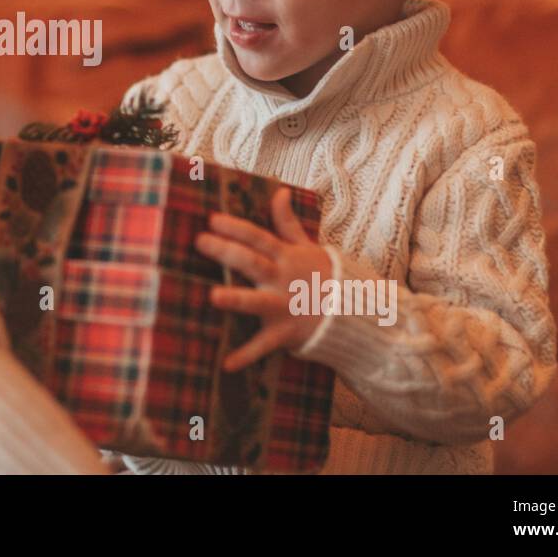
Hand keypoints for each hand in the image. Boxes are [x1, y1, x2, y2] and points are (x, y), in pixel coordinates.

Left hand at [195, 186, 333, 370]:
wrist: (357, 313)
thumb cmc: (326, 277)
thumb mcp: (308, 246)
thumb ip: (288, 222)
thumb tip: (278, 191)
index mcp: (286, 257)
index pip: (258, 237)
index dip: (236, 227)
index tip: (212, 219)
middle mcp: (282, 279)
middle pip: (251, 261)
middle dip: (226, 251)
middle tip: (200, 242)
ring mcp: (284, 306)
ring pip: (256, 301)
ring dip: (236, 300)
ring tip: (213, 296)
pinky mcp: (285, 332)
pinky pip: (263, 346)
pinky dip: (246, 356)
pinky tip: (226, 365)